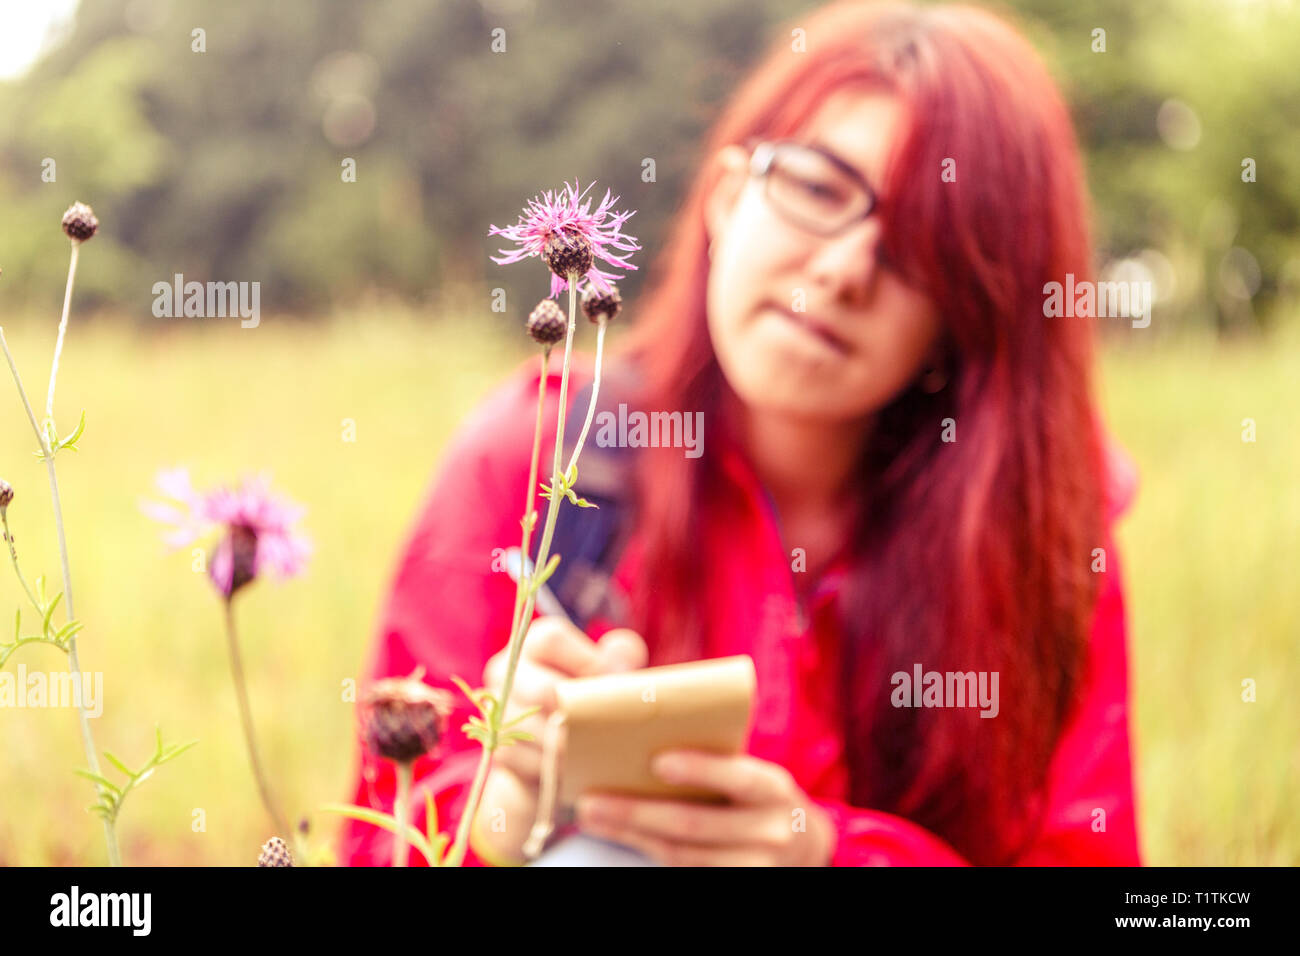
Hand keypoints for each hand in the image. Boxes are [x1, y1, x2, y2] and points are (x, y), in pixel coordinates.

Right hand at [473, 616, 645, 862]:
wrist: (563, 757)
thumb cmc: (593, 702)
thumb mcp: (613, 673)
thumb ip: (622, 657)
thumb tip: (619, 665)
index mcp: (535, 643)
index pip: (553, 639)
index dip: (587, 661)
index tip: (611, 683)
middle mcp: (507, 670)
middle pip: (542, 690)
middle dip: (580, 714)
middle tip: (606, 727)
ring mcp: (498, 711)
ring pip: (535, 730)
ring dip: (570, 745)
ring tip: (596, 750)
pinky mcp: (500, 748)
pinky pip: (528, 760)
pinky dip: (556, 768)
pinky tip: (575, 767)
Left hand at [575, 750, 835, 865]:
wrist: (797, 846)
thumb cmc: (756, 797)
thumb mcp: (751, 773)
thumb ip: (716, 755)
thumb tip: (649, 723)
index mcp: (773, 789)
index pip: (738, 778)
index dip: (700, 770)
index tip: (658, 762)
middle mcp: (769, 831)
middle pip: (694, 823)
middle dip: (636, 810)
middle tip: (591, 799)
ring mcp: (753, 865)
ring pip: (680, 853)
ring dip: (629, 834)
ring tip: (592, 817)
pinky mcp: (736, 884)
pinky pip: (682, 871)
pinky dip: (646, 850)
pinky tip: (619, 835)